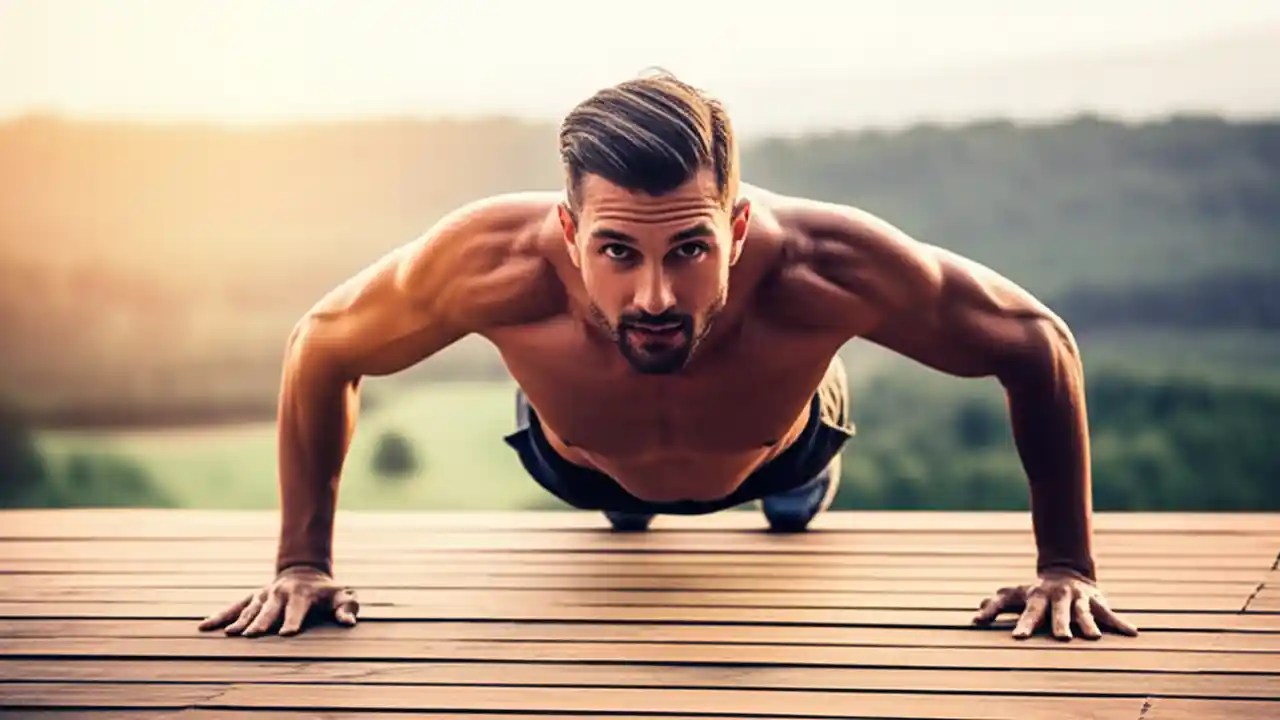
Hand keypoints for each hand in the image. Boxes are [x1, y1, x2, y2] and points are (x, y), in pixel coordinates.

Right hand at [197, 566, 359, 636]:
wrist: (304, 571)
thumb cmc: (325, 591)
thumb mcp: (341, 596)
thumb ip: (346, 608)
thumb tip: (350, 622)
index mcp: (301, 595)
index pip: (297, 610)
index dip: (293, 621)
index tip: (287, 634)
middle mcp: (279, 595)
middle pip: (269, 611)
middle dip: (262, 623)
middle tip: (253, 636)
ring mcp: (263, 596)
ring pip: (249, 610)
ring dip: (240, 622)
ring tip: (230, 635)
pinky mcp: (251, 599)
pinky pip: (233, 608)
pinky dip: (218, 617)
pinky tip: (204, 627)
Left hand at [971, 569, 1138, 640]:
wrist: (1065, 572)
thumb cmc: (1034, 593)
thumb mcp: (1013, 595)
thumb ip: (994, 606)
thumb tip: (974, 620)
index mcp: (1036, 597)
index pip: (1028, 612)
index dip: (1023, 624)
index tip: (1018, 638)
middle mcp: (1057, 597)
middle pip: (1057, 612)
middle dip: (1059, 624)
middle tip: (1062, 638)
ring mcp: (1078, 598)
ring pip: (1084, 613)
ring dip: (1088, 624)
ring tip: (1094, 638)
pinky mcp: (1097, 601)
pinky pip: (1110, 614)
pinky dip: (1121, 623)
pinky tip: (1133, 633)